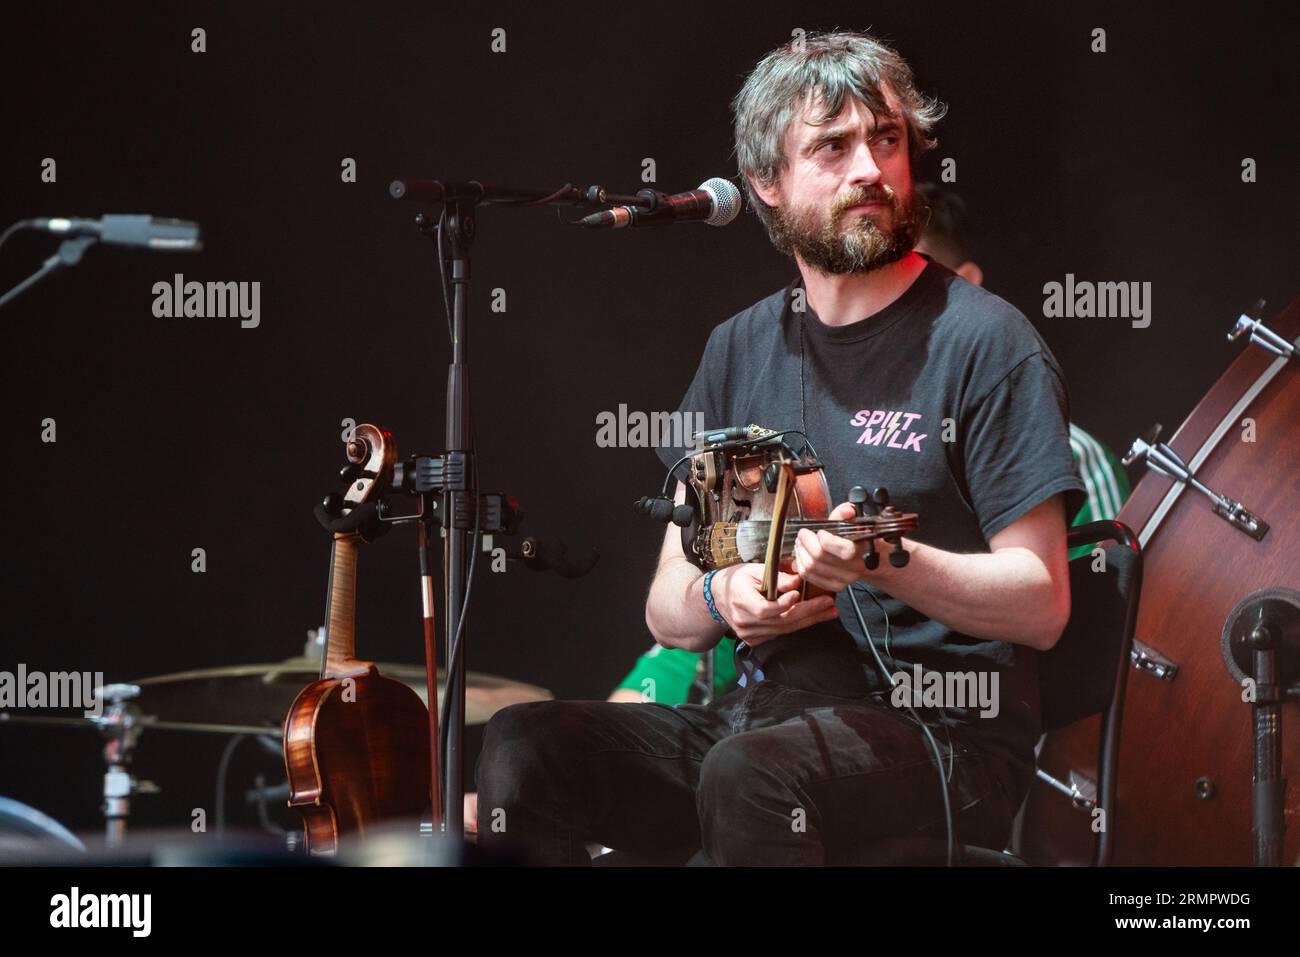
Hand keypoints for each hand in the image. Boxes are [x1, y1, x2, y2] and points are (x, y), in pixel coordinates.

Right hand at [710, 562, 839, 647]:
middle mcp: (744, 622)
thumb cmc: (737, 580)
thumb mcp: (753, 570)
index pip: (764, 609)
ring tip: (828, 611)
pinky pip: (780, 634)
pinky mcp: (755, 640)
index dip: (783, 604)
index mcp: (741, 602)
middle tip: (828, 604)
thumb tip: (797, 582)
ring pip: (784, 630)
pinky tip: (813, 618)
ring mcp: (749, 634)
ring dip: (809, 621)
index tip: (798, 594)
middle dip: (808, 612)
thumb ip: (775, 577)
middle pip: (780, 621)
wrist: (718, 596)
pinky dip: (797, 626)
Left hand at [791, 502, 872, 591]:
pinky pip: (810, 577)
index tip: (820, 531)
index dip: (825, 539)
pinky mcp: (835, 586)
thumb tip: (847, 510)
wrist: (872, 559)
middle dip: (806, 542)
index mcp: (862, 549)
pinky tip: (801, 556)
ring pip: (812, 568)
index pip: (842, 549)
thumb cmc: (859, 538)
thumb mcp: (855, 522)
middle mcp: (855, 567)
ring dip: (801, 552)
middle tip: (803, 534)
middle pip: (820, 558)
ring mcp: (845, 579)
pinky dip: (800, 565)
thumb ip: (846, 513)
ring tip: (800, 543)